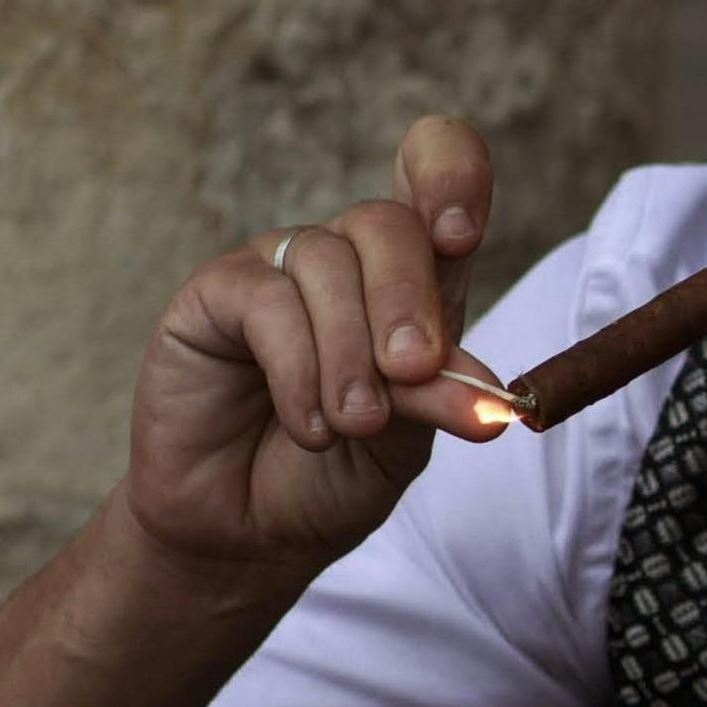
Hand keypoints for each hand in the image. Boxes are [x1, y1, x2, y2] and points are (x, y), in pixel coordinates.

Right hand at [119, 114, 513, 579]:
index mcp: (411, 277)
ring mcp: (279, 268)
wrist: (248, 532)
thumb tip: (490, 394)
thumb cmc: (332, 477)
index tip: (461, 235)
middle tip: (412, 370)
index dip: (452, 176)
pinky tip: (311, 426)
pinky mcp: (216, 292)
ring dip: (351, 354)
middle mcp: (347, 258)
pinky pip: (267, 301)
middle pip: (388, 222)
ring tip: (356, 425)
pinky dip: (299, 370)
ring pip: (327, 263)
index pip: (437, 174)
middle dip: (407, 300)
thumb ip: (439, 397)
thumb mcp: (405, 443)